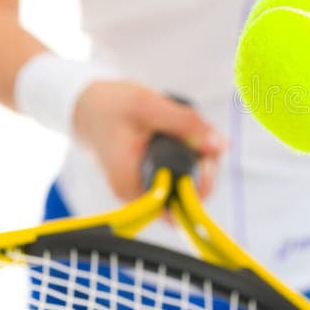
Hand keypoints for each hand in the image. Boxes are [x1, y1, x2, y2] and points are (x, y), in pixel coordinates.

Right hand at [72, 82, 227, 200]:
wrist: (88, 106)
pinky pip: (179, 178)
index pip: (178, 204)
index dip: (201, 183)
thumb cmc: (111, 106)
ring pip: (186, 187)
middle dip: (204, 169)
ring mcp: (143, 190)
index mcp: (131, 186)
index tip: (208, 157)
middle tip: (206, 138)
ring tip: (195, 134)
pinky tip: (189, 140)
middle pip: (187, 197)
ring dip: (200, 163)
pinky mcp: (149, 181)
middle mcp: (136, 196)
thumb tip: (220, 145)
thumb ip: (186, 124)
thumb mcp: (148, 106)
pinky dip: (190, 161)